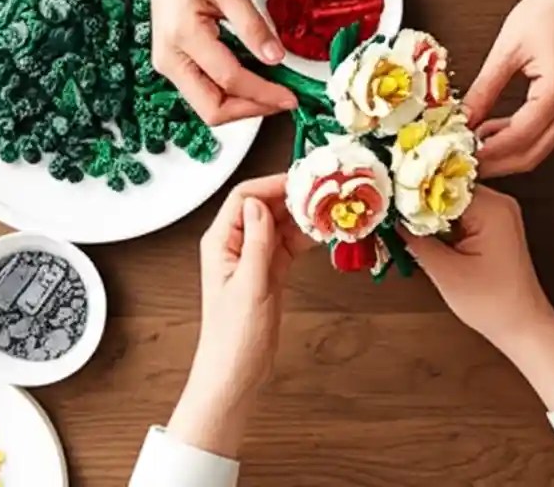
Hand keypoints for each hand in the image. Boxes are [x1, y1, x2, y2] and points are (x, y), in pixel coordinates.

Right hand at [144, 0, 296, 124]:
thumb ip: (252, 24)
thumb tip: (275, 57)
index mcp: (183, 36)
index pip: (230, 80)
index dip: (264, 93)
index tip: (292, 96)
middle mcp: (170, 58)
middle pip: (212, 109)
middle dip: (252, 110)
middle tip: (284, 100)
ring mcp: (169, 63)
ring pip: (208, 105)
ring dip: (242, 105)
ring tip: (274, 91)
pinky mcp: (175, 61)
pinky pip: (204, 90)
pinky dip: (231, 93)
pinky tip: (254, 80)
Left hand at [168, 175, 313, 456]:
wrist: (235, 373)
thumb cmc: (234, 337)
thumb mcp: (249, 286)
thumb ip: (256, 243)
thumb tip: (260, 202)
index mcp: (221, 242)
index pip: (245, 197)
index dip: (273, 184)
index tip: (303, 180)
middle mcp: (236, 244)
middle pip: (266, 205)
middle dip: (295, 196)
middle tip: (327, 191)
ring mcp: (253, 257)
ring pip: (281, 223)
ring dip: (305, 215)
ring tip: (333, 209)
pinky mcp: (269, 271)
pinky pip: (289, 243)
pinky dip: (308, 237)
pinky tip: (327, 233)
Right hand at [404, 186, 553, 409]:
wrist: (522, 325)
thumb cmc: (490, 303)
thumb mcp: (445, 271)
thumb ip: (415, 238)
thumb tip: (389, 216)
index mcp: (491, 208)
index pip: (443, 184)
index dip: (413, 191)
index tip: (386, 198)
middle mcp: (498, 202)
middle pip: (448, 188)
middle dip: (419, 200)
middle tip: (388, 210)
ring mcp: (498, 212)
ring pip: (452, 200)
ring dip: (429, 212)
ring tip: (401, 221)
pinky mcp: (494, 225)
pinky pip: (461, 213)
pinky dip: (442, 222)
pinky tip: (423, 233)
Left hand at [462, 0, 553, 176]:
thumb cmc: (548, 10)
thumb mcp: (506, 49)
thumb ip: (484, 88)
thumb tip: (462, 117)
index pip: (518, 138)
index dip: (488, 153)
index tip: (460, 156)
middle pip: (531, 155)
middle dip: (496, 164)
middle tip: (462, 163)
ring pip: (537, 150)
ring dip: (505, 155)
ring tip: (471, 149)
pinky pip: (542, 135)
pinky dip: (516, 141)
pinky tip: (490, 133)